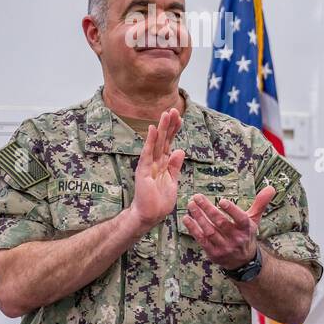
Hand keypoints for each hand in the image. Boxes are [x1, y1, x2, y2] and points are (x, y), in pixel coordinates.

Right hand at [131, 108, 185, 229]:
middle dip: (169, 125)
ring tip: (165, 114)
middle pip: (163, 140)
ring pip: (156, 143)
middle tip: (174, 109)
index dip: (174, 130)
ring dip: (161, 128)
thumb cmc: (159, 200)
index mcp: (164, 163)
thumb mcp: (173, 181)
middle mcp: (155, 161)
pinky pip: (147, 153)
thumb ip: (175, 166)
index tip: (180, 117)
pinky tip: (153, 130)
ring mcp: (149, 165)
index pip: (169, 143)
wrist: (149, 215)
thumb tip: (180, 150)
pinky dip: (150, 141)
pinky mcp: (143, 171)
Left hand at [183, 185, 275, 269]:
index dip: (232, 210)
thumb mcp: (254, 220)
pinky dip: (193, 229)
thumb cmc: (246, 235)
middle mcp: (236, 239)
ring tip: (191, 205)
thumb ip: (260, 203)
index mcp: (247, 229)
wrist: (243, 261)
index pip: (240, 219)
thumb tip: (271, 187)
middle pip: (221, 223)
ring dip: (199, 217)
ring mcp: (225, 247)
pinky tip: (187, 218)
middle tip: (197, 197)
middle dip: (208, 209)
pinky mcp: (214, 253)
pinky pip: (202, 240)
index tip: (222, 201)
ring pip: (209, 231)